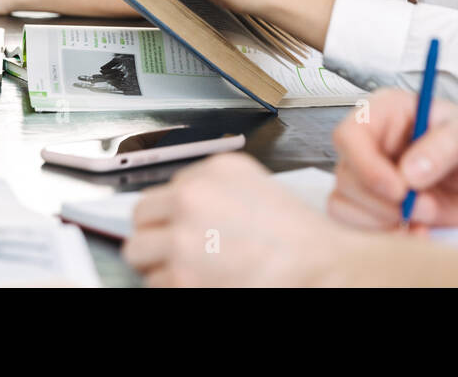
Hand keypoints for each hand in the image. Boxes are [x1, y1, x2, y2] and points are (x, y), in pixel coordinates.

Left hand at [122, 153, 358, 286]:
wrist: (319, 265)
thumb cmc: (295, 235)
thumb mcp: (255, 186)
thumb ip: (210, 187)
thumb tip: (172, 206)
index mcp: (213, 171)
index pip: (162, 188)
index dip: (170, 213)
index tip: (179, 225)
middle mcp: (193, 198)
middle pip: (139, 218)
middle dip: (154, 236)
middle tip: (176, 249)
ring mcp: (183, 240)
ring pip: (138, 254)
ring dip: (159, 264)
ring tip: (191, 268)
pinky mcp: (181, 278)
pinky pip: (155, 284)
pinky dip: (174, 286)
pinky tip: (203, 281)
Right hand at [330, 89, 457, 229]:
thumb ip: (446, 146)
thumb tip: (409, 172)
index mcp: (388, 112)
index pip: (350, 134)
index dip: (366, 165)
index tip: (398, 189)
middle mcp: (372, 143)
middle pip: (346, 176)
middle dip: (383, 201)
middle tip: (423, 205)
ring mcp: (370, 177)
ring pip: (345, 204)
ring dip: (384, 221)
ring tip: (424, 218)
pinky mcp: (375, 207)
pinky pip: (357, 226)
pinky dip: (385, 236)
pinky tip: (416, 232)